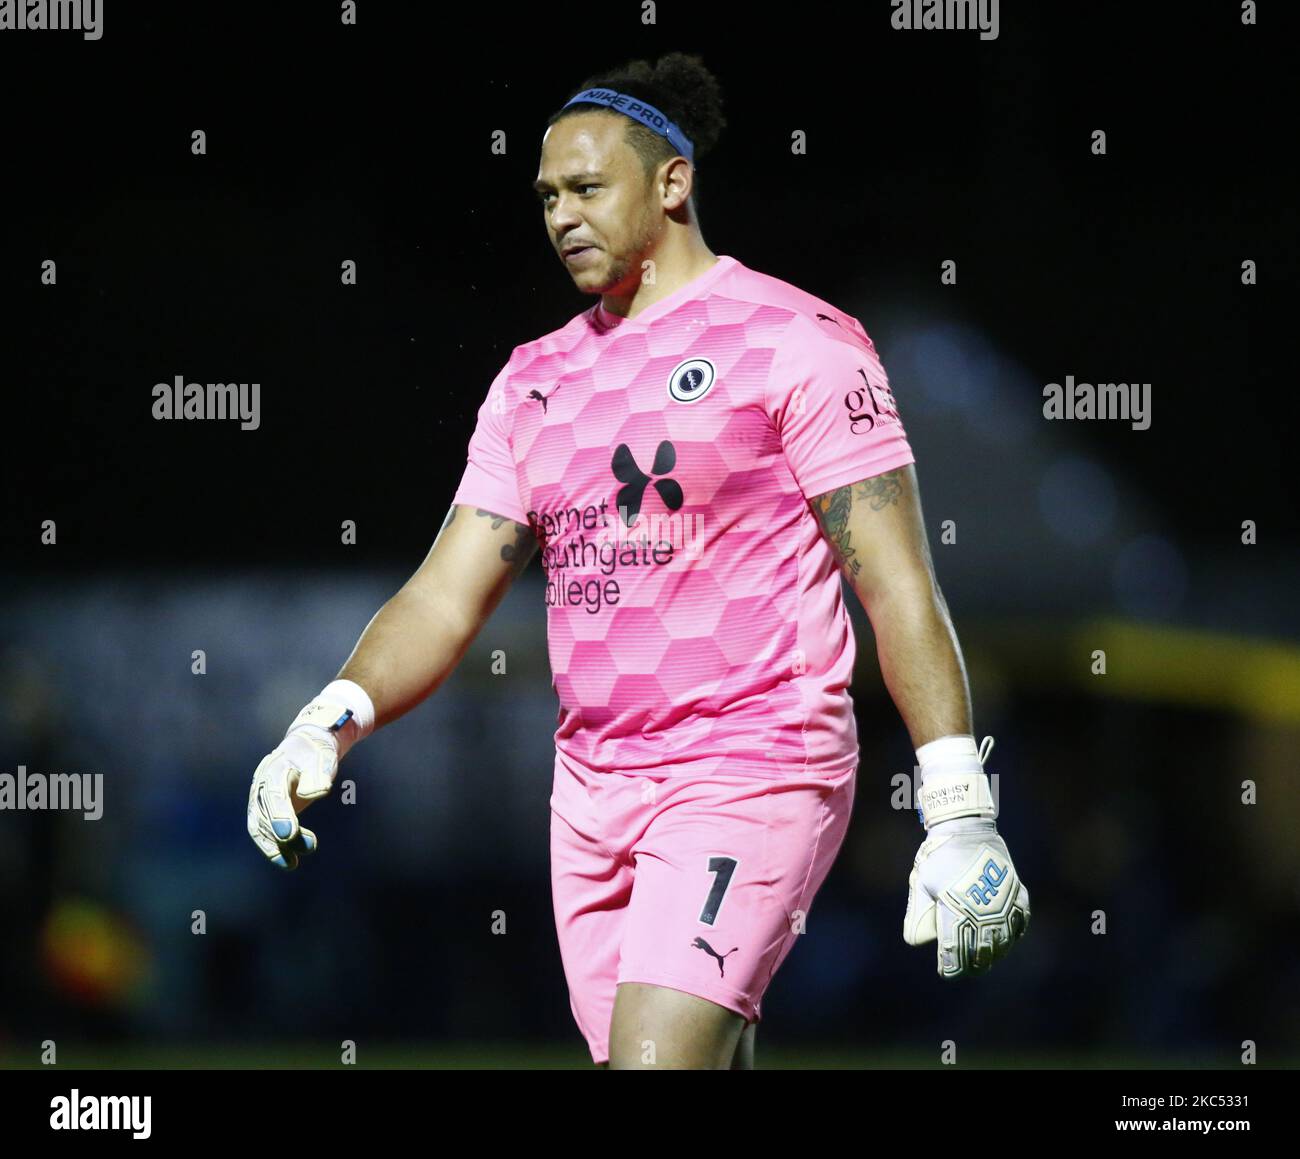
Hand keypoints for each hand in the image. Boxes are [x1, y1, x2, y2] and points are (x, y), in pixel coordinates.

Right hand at [246, 727, 338, 869]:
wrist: (305, 748)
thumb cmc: (316, 753)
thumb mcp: (323, 757)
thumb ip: (319, 773)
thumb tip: (313, 793)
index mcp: (274, 769)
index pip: (274, 794)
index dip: (280, 815)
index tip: (288, 835)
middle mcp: (261, 785)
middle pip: (265, 814)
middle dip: (282, 835)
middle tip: (309, 847)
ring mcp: (259, 799)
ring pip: (260, 827)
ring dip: (275, 847)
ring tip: (294, 864)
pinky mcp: (265, 810)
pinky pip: (263, 831)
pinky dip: (273, 848)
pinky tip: (290, 861)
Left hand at [903, 816, 1029, 978]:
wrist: (967, 828)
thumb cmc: (939, 857)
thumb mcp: (921, 884)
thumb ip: (918, 915)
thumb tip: (916, 942)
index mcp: (957, 909)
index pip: (954, 950)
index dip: (950, 966)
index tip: (946, 973)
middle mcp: (984, 911)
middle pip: (980, 951)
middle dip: (971, 965)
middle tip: (964, 970)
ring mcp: (1004, 904)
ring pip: (1002, 942)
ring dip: (992, 955)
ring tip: (983, 962)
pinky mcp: (1018, 894)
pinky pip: (1020, 924)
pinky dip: (1012, 936)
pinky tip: (1004, 942)